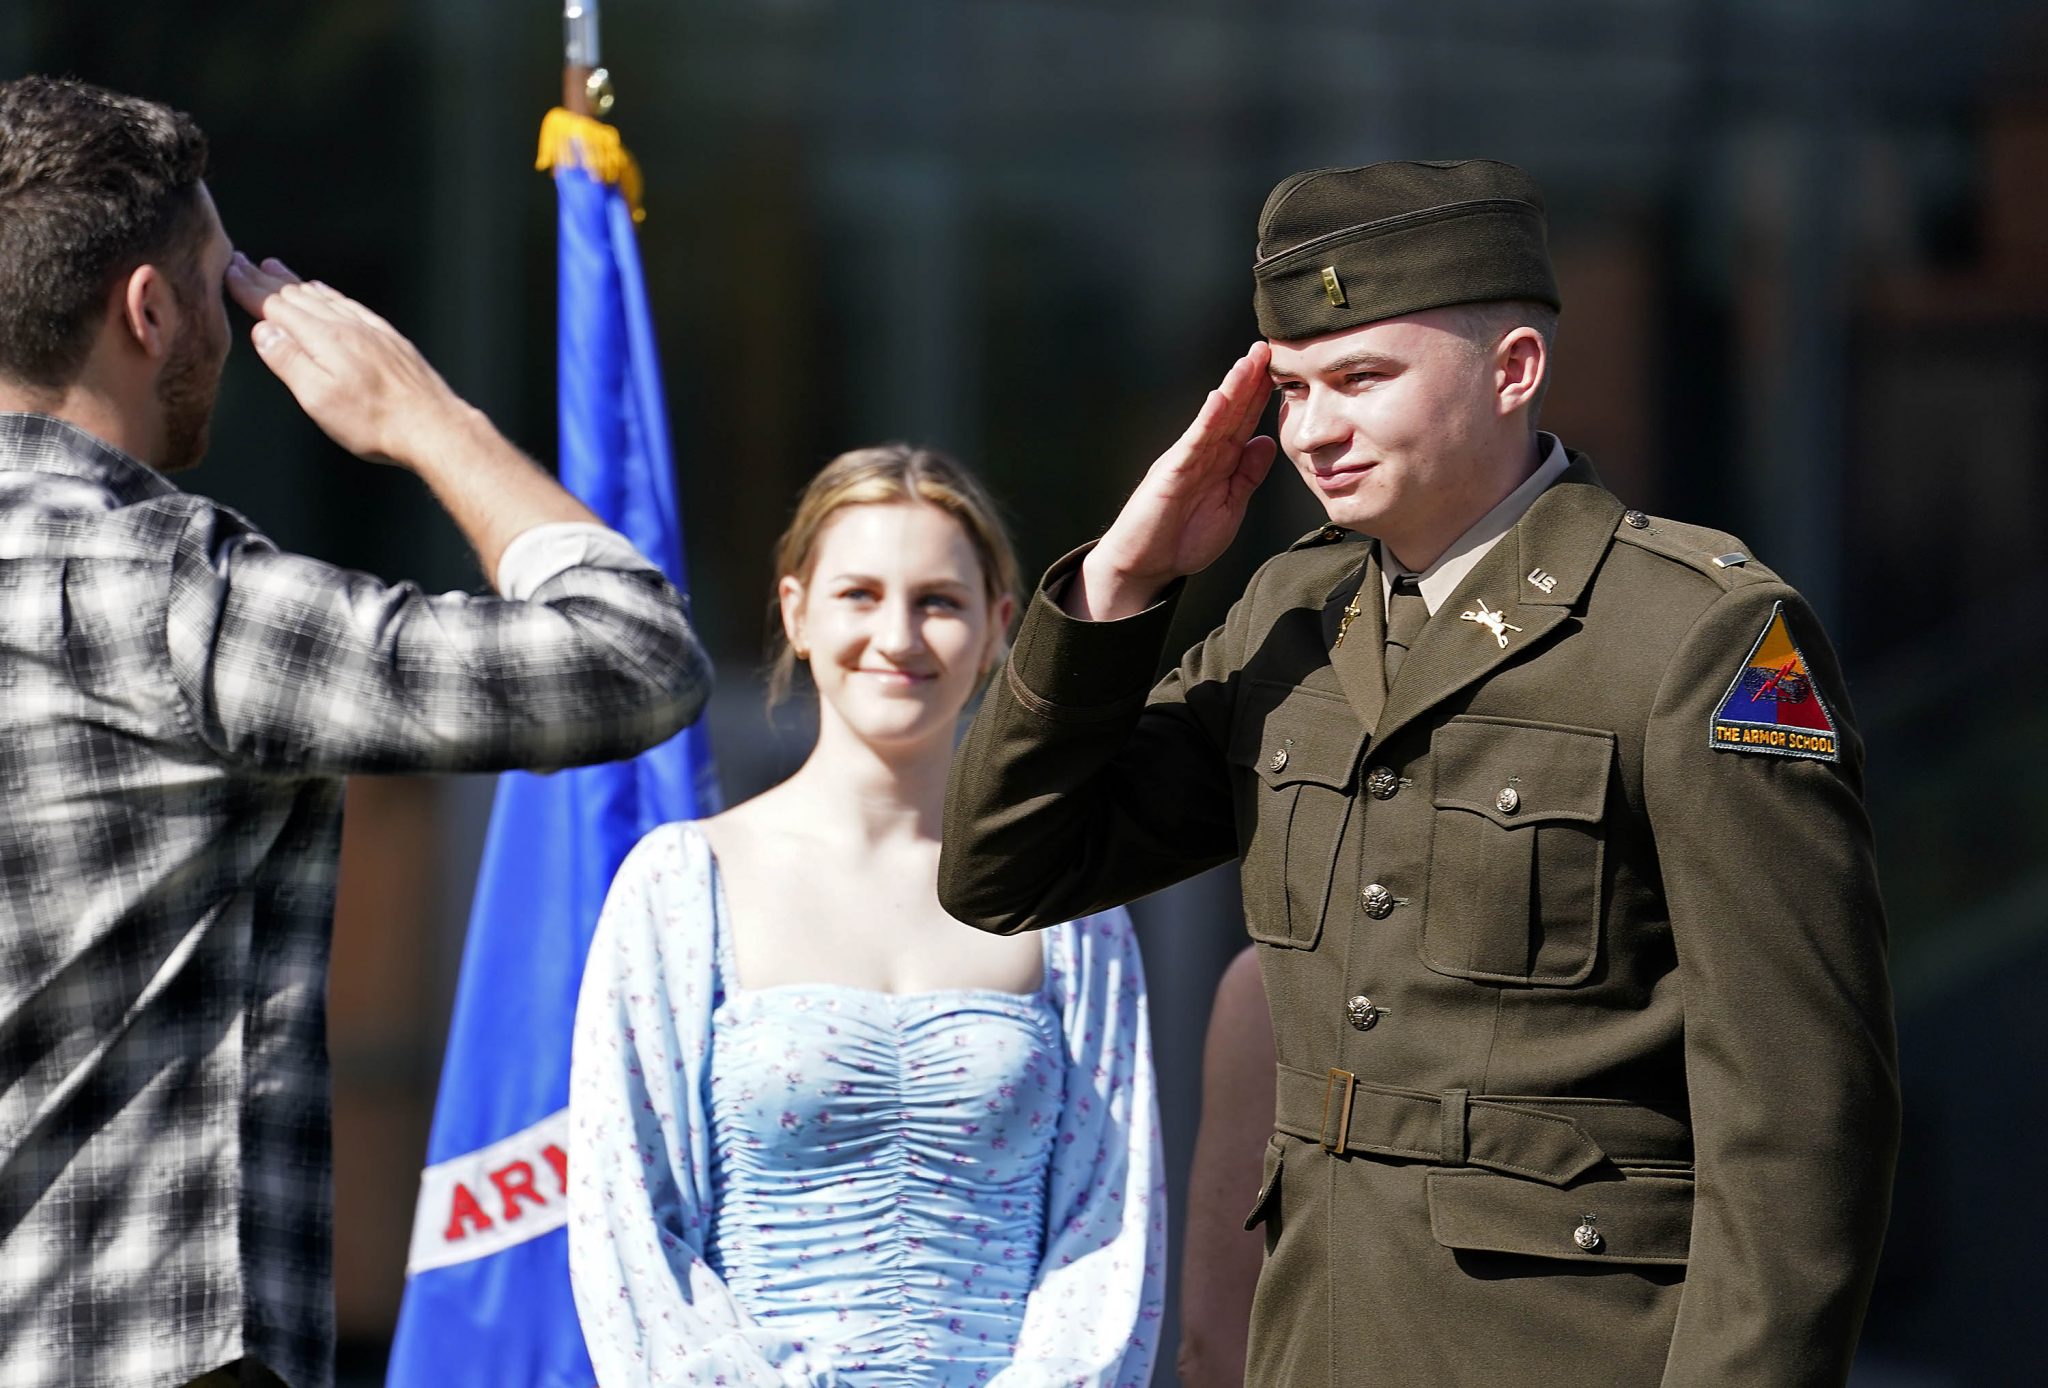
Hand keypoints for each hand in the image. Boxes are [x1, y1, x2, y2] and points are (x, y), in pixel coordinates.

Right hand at [225, 253, 466, 469]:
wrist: (434, 426)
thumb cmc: (375, 422)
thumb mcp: (318, 399)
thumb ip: (288, 360)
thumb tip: (262, 329)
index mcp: (324, 339)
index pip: (275, 306)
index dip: (249, 289)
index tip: (229, 272)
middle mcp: (347, 326)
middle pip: (297, 295)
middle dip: (265, 279)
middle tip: (243, 262)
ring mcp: (370, 330)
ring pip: (324, 297)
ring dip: (295, 282)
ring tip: (275, 268)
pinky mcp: (389, 339)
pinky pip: (350, 306)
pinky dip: (330, 294)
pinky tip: (327, 293)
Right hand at [1070, 344, 1277, 619]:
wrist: (1144, 567)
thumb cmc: (1181, 541)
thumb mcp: (1230, 507)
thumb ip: (1247, 476)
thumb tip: (1265, 442)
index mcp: (1219, 463)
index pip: (1243, 422)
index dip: (1261, 396)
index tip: (1282, 370)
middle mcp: (1203, 454)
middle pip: (1231, 411)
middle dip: (1250, 379)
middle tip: (1268, 348)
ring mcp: (1186, 460)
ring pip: (1214, 419)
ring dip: (1231, 389)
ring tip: (1248, 361)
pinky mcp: (1171, 473)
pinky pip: (1193, 442)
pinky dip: (1207, 420)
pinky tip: (1220, 399)